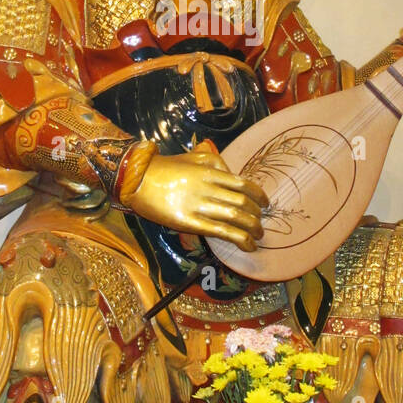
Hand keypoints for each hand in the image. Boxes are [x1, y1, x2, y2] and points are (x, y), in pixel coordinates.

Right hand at [127, 145, 267, 251]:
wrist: (137, 179)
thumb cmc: (164, 168)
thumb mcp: (192, 157)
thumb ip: (214, 162)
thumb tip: (231, 172)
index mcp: (210, 172)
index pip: (244, 185)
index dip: (260, 195)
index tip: (266, 203)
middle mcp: (208, 188)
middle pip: (243, 203)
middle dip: (258, 215)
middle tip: (261, 223)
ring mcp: (199, 205)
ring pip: (236, 218)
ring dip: (253, 229)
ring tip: (259, 236)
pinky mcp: (190, 222)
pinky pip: (221, 232)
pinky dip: (240, 239)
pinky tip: (248, 246)